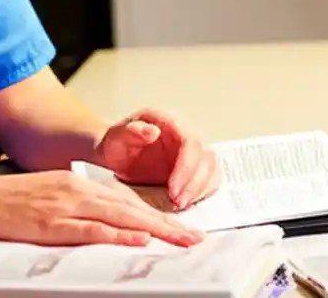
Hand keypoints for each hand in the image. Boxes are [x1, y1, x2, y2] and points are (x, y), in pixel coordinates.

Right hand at [0, 171, 203, 246]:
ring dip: (154, 229)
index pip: (128, 200)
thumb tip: (106, 228)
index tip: (182, 228)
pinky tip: (137, 240)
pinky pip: (89, 230)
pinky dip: (116, 235)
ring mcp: (64, 206)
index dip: (157, 215)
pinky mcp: (50, 224)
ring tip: (179, 240)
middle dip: (167, 224)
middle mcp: (77, 190)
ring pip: (119, 216)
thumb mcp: (49, 199)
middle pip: (132, 207)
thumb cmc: (6, 204)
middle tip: (194, 238)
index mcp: (78, 184)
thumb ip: (78, 209)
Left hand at [92, 108, 221, 208]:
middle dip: (195, 183)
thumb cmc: (116, 143)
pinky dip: (201, 193)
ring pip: (211, 169)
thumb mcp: (116, 136)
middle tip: (178, 202)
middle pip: (206, 157)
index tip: (174, 190)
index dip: (187, 167)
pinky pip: (208, 180)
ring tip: (180, 205)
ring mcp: (191, 152)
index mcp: (171, 122)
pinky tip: (186, 203)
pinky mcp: (193, 168)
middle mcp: (186, 134)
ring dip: (200, 189)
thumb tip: (152, 130)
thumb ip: (132, 132)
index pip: (191, 142)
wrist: (116, 153)